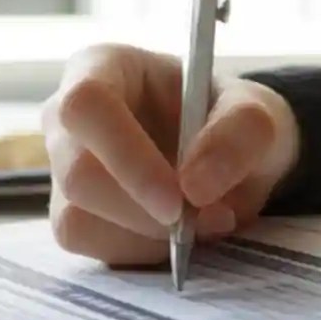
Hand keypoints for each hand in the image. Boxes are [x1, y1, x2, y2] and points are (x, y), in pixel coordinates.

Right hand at [42, 44, 299, 265]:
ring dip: (147, 236)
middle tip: (204, 219)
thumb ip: (239, 134)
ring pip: (78, 219)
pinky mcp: (71, 215)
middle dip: (143, 211)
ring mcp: (62, 169)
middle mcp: (66, 117)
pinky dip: (139, 253)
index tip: (178, 199)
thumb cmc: (232, 120)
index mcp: (101, 67)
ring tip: (201, 221)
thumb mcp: (258, 114)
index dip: (126, 156)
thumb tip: (194, 188)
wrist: (229, 157)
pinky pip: (90, 246)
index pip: (85, 106)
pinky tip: (172, 236)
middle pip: (77, 173)